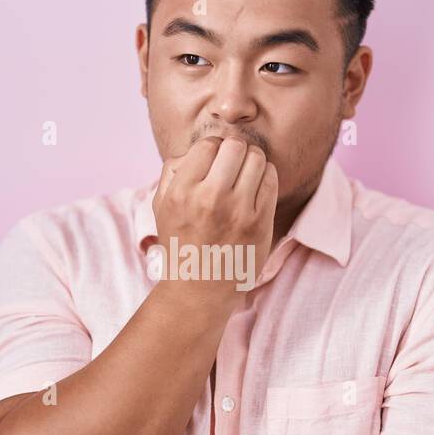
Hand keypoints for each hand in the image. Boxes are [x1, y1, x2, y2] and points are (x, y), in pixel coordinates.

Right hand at [151, 135, 277, 306]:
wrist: (198, 290)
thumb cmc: (180, 243)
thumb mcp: (161, 205)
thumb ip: (173, 170)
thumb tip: (199, 147)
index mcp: (182, 192)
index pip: (208, 144)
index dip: (212, 149)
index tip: (213, 163)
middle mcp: (210, 199)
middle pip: (235, 146)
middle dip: (234, 151)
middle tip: (232, 166)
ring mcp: (238, 211)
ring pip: (257, 158)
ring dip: (252, 162)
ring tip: (244, 176)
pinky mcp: (260, 223)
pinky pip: (271, 179)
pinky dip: (265, 177)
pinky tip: (254, 189)